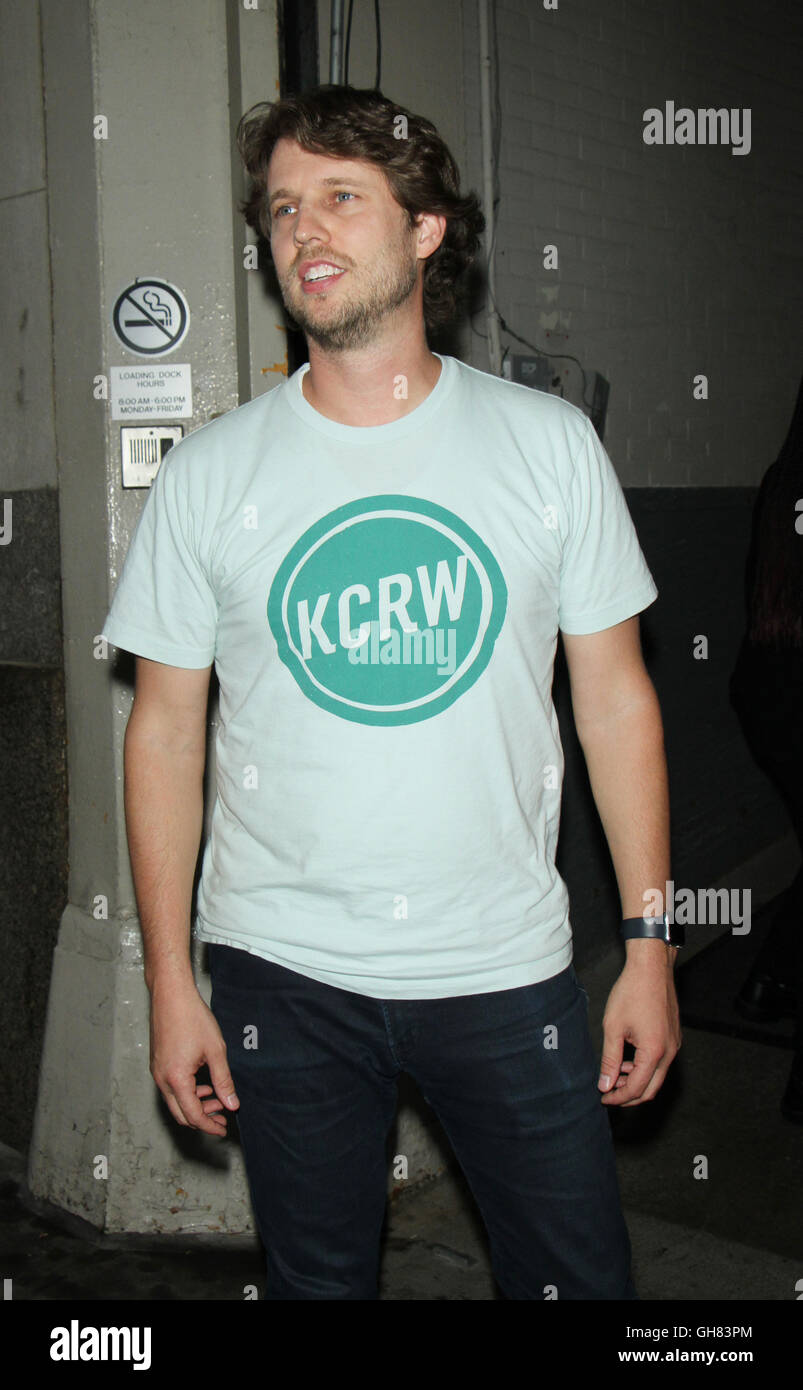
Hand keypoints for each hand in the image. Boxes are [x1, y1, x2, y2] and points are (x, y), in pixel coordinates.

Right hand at [149, 975, 239, 1135]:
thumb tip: (231, 1104)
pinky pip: (171, 1088)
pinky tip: (203, 1084)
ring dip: (195, 1105)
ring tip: (216, 1098)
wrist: (171, 995)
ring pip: (175, 1102)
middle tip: (222, 1116)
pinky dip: (187, 1093)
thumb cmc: (192, 1018)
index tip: (223, 1128)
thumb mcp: (215, 1051)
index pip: (193, 1115)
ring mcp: (157, 1072)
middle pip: (180, 1114)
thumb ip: (223, 1081)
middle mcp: (162, 1079)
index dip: (209, 1125)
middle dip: (202, 1119)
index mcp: (176, 1079)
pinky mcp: (157, 1064)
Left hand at [597, 948, 680, 1105]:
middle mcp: (669, 1052)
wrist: (651, 968)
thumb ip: (610, 1059)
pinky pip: (661, 1062)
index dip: (618, 1097)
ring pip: (657, 1076)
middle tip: (609, 1094)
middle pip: (651, 1089)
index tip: (603, 1097)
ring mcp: (674, 1044)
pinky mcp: (673, 1037)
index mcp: (654, 1052)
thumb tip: (605, 1084)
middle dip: (629, 1096)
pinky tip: (628, 1059)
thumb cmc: (632, 992)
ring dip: (637, 1080)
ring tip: (615, 1074)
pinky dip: (645, 1067)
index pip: (637, 1088)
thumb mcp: (613, 1027)